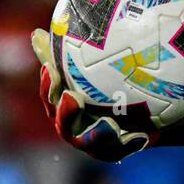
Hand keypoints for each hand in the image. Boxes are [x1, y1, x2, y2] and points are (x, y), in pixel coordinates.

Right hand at [31, 27, 157, 162]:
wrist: (147, 108)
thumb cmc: (110, 82)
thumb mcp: (91, 67)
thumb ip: (64, 54)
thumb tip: (35, 32)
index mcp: (65, 105)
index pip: (51, 96)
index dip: (47, 84)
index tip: (50, 69)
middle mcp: (75, 126)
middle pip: (64, 124)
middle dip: (65, 112)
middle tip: (71, 96)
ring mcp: (95, 143)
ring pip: (92, 143)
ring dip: (97, 134)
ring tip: (107, 122)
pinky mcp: (118, 151)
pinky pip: (122, 150)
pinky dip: (129, 144)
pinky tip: (141, 135)